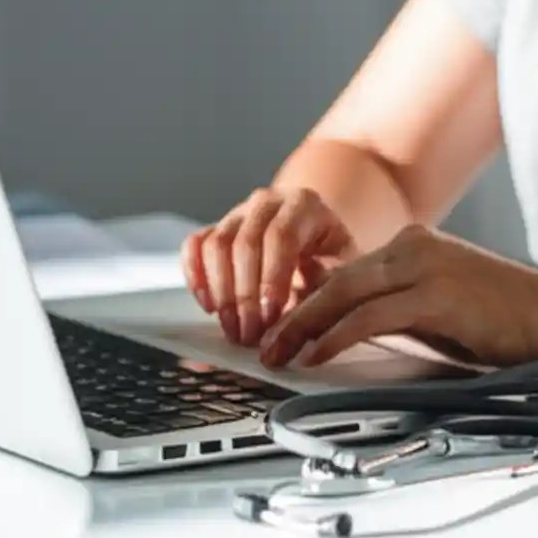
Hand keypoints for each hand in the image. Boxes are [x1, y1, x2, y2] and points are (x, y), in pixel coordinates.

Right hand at [181, 188, 355, 345]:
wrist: (316, 241)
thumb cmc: (332, 259)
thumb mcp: (344, 269)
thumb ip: (327, 288)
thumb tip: (303, 319)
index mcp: (304, 206)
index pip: (281, 236)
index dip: (273, 278)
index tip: (271, 315)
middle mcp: (266, 203)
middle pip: (244, 243)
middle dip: (244, 295)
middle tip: (249, 333)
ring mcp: (237, 214)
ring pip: (215, 245)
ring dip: (220, 292)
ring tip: (233, 328)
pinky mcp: (215, 228)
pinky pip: (194, 246)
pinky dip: (196, 277)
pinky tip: (210, 306)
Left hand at [259, 225, 537, 367]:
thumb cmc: (501, 320)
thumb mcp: (438, 305)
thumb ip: (396, 307)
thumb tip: (348, 328)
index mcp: (413, 245)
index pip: (345, 271)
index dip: (306, 300)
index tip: (280, 326)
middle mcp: (414, 247)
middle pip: (335, 279)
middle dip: (292, 313)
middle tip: (264, 343)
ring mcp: (425, 267)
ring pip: (344, 294)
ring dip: (303, 326)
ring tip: (278, 353)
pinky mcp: (436, 296)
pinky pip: (370, 316)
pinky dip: (336, 336)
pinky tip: (317, 354)